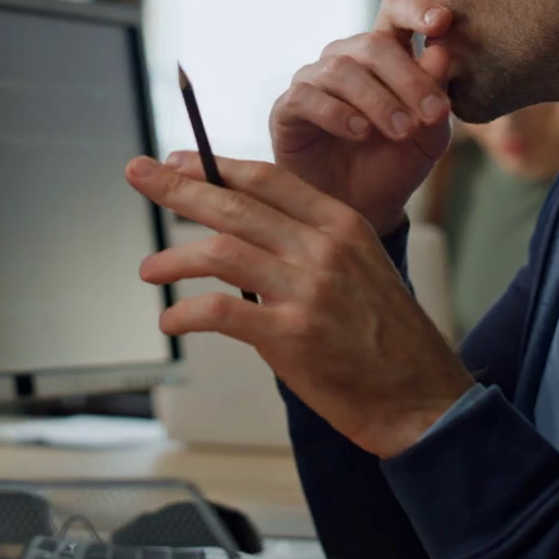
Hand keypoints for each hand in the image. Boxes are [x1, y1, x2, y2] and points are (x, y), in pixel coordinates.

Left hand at [127, 151, 474, 458]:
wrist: (420, 397)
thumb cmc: (385, 337)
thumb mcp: (361, 268)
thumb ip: (310, 244)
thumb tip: (244, 227)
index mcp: (342, 225)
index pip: (268, 179)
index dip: (216, 167)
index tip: (177, 162)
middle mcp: (323, 249)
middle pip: (235, 206)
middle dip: (178, 188)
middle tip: (138, 175)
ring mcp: (307, 292)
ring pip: (221, 252)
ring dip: (174, 258)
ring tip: (148, 269)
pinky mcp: (291, 337)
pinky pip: (220, 312)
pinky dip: (186, 313)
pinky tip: (172, 320)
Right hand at [269, 0, 453, 234]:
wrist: (361, 210)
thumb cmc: (395, 164)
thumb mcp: (429, 133)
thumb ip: (436, 93)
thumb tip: (442, 51)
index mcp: (384, 54)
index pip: (394, 12)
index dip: (416, 8)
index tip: (442, 22)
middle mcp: (345, 59)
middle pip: (372, 44)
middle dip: (407, 77)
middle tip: (432, 113)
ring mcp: (313, 81)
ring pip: (341, 70)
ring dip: (377, 100)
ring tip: (401, 130)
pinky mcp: (287, 109)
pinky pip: (307, 97)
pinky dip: (337, 113)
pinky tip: (360, 133)